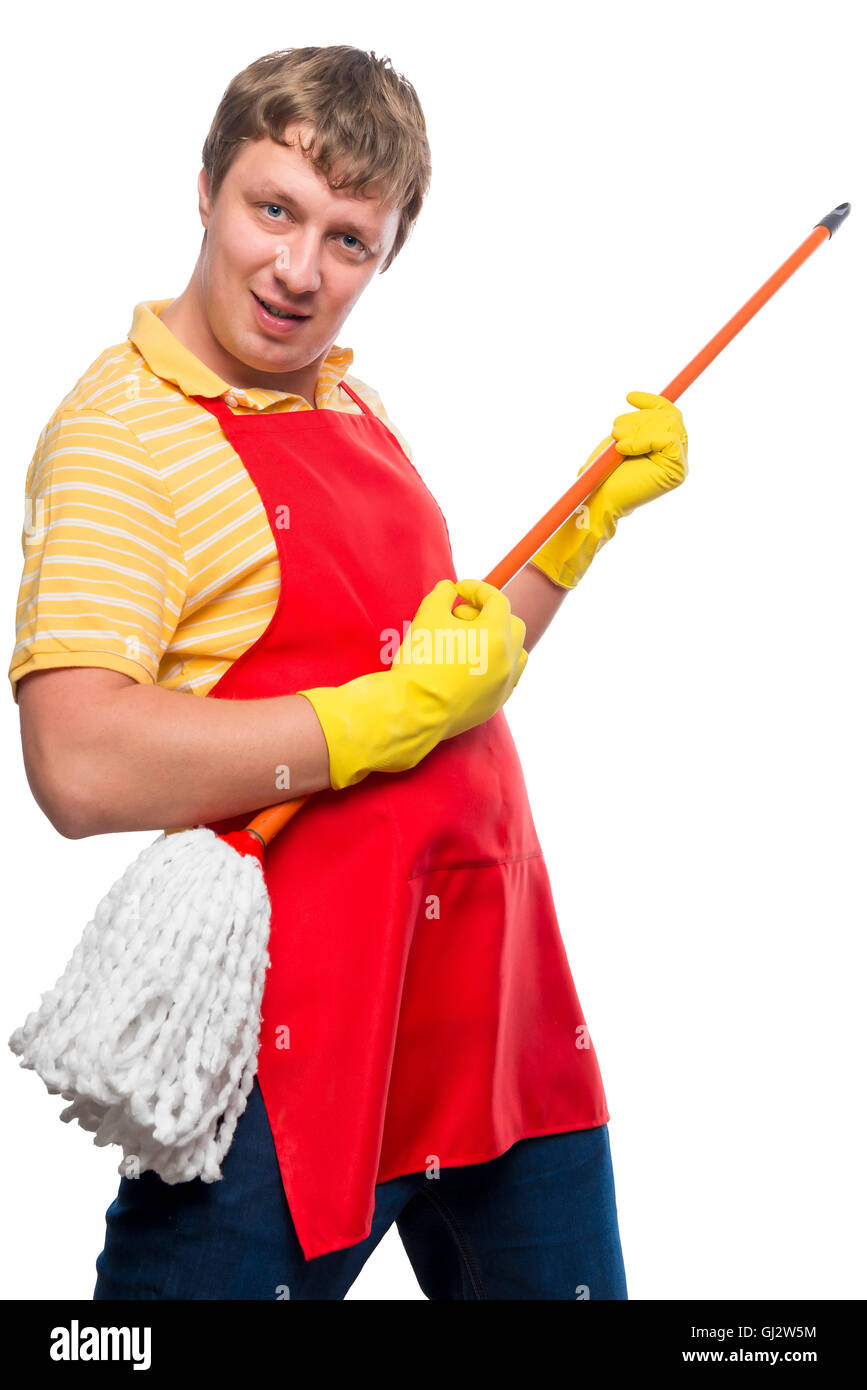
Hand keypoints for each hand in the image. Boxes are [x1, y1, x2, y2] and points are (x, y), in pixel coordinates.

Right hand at [299, 578, 527, 787]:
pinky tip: (468, 666)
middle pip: (512, 625)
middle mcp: (508, 660)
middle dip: (489, 614)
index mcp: (496, 635)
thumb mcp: (427, 617)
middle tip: (460, 617)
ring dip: (497, 642)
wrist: (412, 710)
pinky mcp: (494, 705)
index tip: (457, 590)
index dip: (477, 589)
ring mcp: (504, 685)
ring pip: (515, 654)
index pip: (497, 600)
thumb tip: (449, 589)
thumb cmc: (420, 662)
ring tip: (468, 642)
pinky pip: (505, 679)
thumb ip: (441, 596)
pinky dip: (494, 667)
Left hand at [530, 391, 687, 588]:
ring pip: (669, 424)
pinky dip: (643, 439)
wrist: (598, 499)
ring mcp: (679, 464)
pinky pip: (668, 439)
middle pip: (669, 416)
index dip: (652, 402)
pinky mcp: (677, 471)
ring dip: (638, 428)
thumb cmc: (603, 474)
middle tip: (615, 431)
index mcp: (664, 448)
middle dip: (639, 418)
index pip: (669, 415)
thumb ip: (633, 423)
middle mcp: (676, 455)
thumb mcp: (618, 439)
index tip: (628, 397)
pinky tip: (624, 449)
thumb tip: (636, 398)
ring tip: (617, 442)